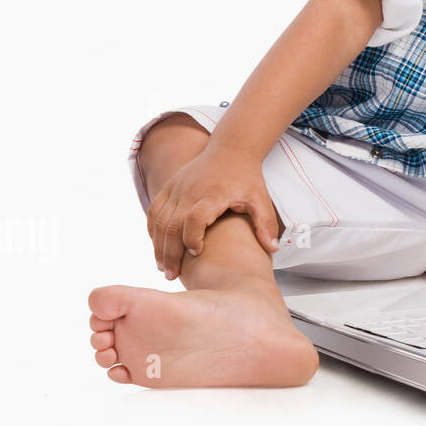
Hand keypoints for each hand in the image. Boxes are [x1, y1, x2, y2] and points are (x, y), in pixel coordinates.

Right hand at [146, 142, 280, 279]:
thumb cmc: (246, 178)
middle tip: (172, 275)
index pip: (195, 218)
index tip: (197, 253)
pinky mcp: (169, 187)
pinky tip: (158, 247)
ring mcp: (177, 188)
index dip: (192, 238)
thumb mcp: (260, 199)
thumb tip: (273, 249)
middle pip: (172, 224)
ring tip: (164, 267)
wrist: (231, 150)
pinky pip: (154, 211)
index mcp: (213, 194)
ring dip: (158, 246)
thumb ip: (265, 223)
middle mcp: (190, 191)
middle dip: (170, 252)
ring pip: (159, 220)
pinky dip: (153, 230)